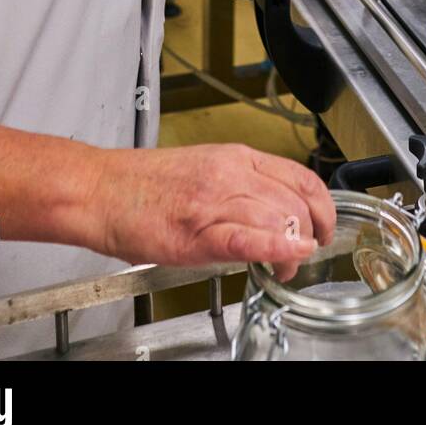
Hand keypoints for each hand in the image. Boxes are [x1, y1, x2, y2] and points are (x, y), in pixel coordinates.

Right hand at [86, 143, 335, 280]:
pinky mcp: (195, 231)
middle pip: (295, 202)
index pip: (300, 177)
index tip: (325, 226)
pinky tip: (284, 258)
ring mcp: (214, 201)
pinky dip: (273, 248)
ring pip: (278, 219)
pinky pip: (246, 238)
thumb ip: (241, 184)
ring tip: (286, 267)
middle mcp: (230, 174)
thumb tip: (273, 211)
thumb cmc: (143, 184)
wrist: (100, 190)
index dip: (323, 206)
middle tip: (304, 254)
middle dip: (311, 232)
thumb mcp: (204, 168)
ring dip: (294, 249)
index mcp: (235, 157)